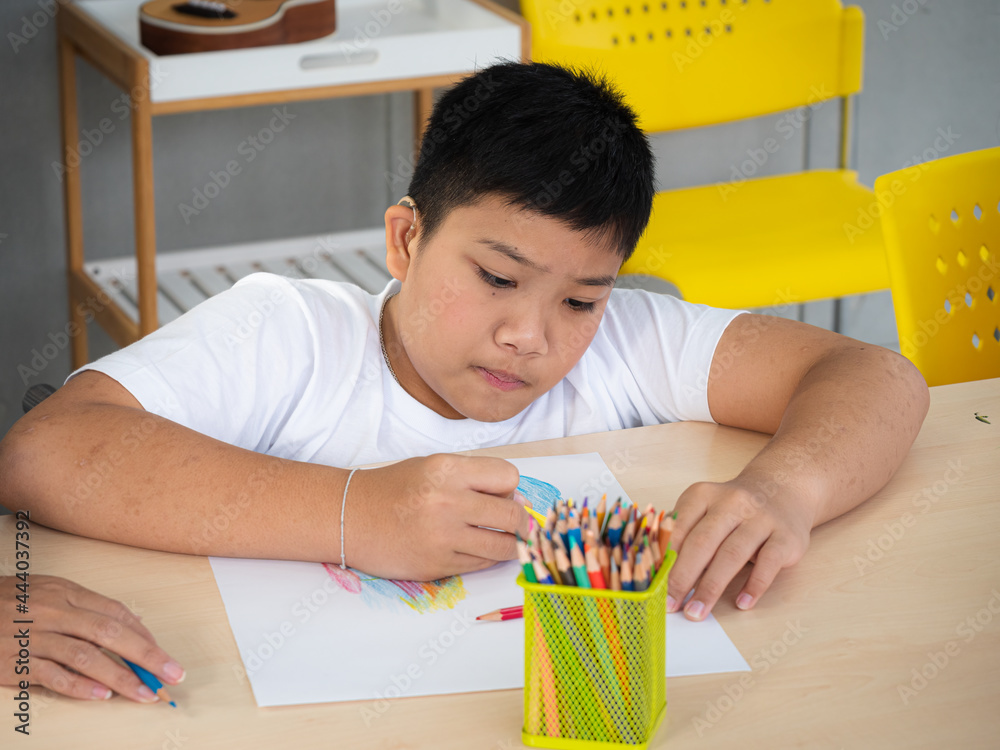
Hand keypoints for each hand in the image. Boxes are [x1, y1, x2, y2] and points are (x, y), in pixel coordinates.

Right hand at [1, 575, 184, 701]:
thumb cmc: (8, 602)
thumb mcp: (50, 591)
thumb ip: (89, 606)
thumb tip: (132, 621)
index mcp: (67, 593)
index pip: (116, 614)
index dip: (144, 636)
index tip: (164, 655)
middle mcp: (54, 612)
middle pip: (111, 634)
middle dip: (147, 656)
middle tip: (172, 674)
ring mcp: (35, 637)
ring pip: (86, 657)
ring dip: (120, 677)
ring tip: (144, 693)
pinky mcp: (15, 661)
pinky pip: (52, 676)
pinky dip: (78, 686)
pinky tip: (101, 696)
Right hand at [348, 454, 530, 580]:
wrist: (352, 517)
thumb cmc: (395, 489)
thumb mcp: (433, 467)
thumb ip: (473, 478)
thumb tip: (517, 500)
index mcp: (447, 470)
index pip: (508, 477)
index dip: (509, 487)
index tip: (503, 494)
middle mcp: (447, 502)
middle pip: (513, 515)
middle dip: (520, 520)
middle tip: (516, 522)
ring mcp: (443, 537)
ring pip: (503, 546)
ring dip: (511, 543)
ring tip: (503, 538)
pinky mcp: (437, 565)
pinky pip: (482, 564)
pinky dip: (486, 557)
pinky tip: (474, 548)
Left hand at [666, 474, 813, 620]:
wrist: (783, 489)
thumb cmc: (734, 509)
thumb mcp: (705, 509)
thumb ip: (685, 534)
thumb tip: (661, 573)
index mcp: (703, 495)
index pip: (678, 529)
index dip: (664, 559)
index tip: (653, 585)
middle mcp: (731, 503)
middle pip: (702, 543)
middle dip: (683, 577)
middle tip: (670, 604)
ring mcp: (761, 518)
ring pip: (731, 554)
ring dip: (711, 587)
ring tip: (697, 611)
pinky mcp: (786, 537)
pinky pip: (768, 563)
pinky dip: (754, 585)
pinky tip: (742, 603)